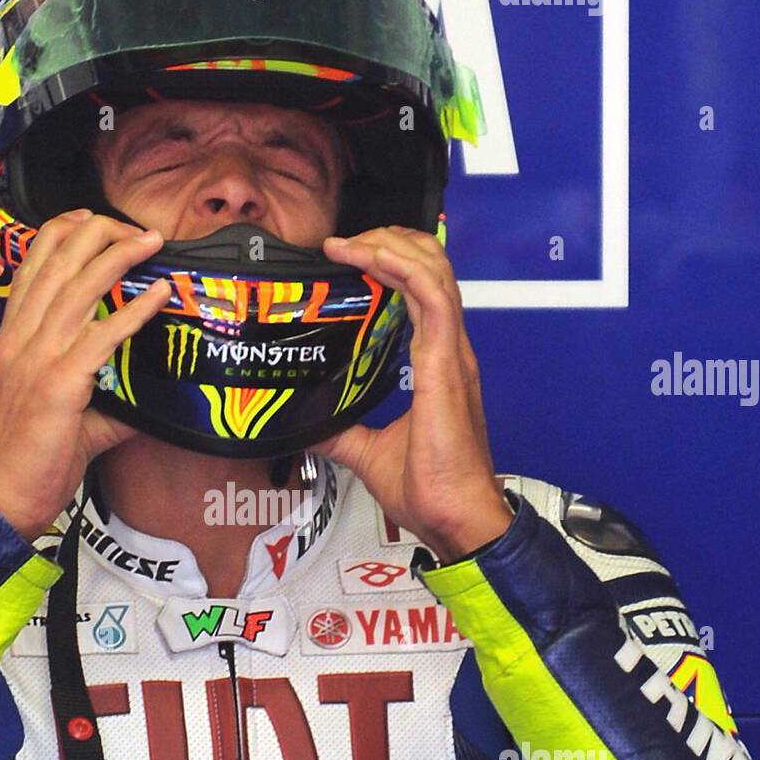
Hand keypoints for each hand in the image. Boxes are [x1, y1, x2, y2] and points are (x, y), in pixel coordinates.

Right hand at [0, 210, 169, 541]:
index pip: (31, 271)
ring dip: (117, 257)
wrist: (0, 499)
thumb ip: (102, 401)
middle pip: (54, 266)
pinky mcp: (58, 385)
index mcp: (10, 342)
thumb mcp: (62, 417)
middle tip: (131, 225)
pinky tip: (158, 295)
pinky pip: (100, 337)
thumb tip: (142, 401)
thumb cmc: (25, 463)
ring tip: (150, 240)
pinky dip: (132, 311)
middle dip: (94, 234)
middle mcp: (19, 341)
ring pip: (76, 289)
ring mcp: (36, 360)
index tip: (88, 219)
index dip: (59, 236)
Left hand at [312, 226, 513, 562]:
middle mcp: (448, 349)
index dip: (388, 264)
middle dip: (389, 242)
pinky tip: (371, 258)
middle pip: (430, 267)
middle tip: (344, 243)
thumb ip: (340, 430)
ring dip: (390, 246)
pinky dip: (402, 268)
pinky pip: (432, 295)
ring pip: (433, 270)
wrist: (455, 517)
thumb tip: (304, 424)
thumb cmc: (429, 489)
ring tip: (350, 242)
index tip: (345, 259)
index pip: (421, 290)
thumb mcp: (368, 451)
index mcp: (436, 363)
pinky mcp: (446, 364)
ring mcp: (451, 353)